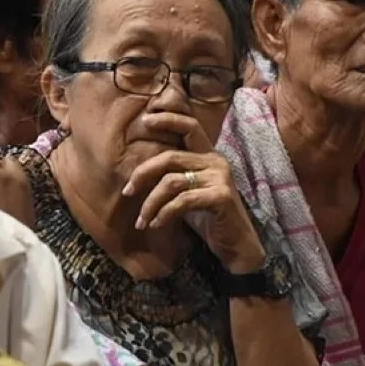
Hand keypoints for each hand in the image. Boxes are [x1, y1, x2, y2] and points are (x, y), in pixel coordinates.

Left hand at [122, 112, 264, 272]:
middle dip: (143, 174)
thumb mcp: (187, 192)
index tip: (145, 119)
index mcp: (209, 156)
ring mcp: (220, 177)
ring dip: (151, 203)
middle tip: (127, 192)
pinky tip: (156, 224)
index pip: (190, 126)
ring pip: (171, 182)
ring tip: (142, 220)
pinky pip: (182, 200)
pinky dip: (164, 213)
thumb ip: (172, 176)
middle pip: (170, 157)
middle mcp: (216, 161)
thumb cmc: (208, 219)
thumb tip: (138, 173)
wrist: (236, 246)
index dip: (168, 120)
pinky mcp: (221, 196)